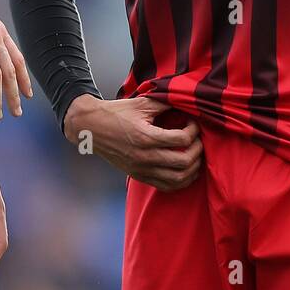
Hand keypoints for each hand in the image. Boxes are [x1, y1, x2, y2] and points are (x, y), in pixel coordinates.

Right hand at [63, 94, 202, 191]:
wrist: (91, 127)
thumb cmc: (116, 112)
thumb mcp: (141, 103)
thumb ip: (165, 104)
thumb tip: (186, 103)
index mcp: (146, 137)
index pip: (181, 139)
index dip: (193, 130)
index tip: (192, 123)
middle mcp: (145, 157)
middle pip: (184, 161)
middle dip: (197, 150)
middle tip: (198, 140)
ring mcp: (141, 169)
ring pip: (178, 179)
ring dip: (193, 169)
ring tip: (196, 156)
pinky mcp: (138, 176)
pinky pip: (166, 186)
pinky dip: (181, 181)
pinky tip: (186, 170)